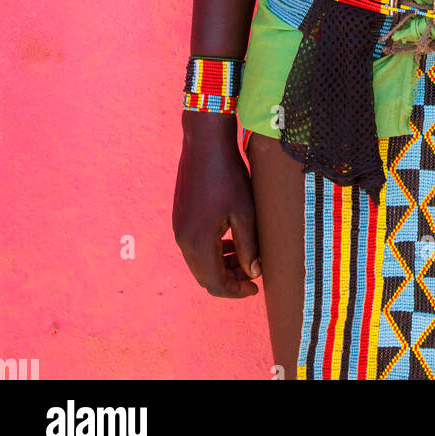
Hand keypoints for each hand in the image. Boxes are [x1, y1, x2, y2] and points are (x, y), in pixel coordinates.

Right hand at [172, 113, 260, 297]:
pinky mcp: (180, 218)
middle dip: (230, 280)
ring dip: (221, 266)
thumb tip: (254, 273)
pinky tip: (230, 241)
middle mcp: (183, 240)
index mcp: (198, 242)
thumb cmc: (228, 175)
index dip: (236, 291)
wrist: (204, 143)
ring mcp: (178, 228)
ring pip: (199, 262)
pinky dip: (212, 251)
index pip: (215, 283)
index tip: (256, 288)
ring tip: (245, 257)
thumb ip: (249, 245)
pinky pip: (194, 246)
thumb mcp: (245, 211)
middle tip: (253, 274)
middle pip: (205, 276)